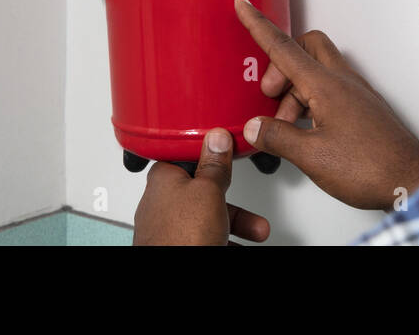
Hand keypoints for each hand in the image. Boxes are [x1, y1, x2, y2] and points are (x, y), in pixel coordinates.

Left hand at [132, 128, 271, 245]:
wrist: (174, 279)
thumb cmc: (180, 237)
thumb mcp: (208, 191)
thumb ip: (214, 166)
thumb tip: (217, 139)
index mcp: (163, 179)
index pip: (189, 158)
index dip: (212, 157)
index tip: (230, 158)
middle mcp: (161, 202)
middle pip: (204, 193)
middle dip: (233, 202)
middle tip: (248, 207)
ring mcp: (167, 228)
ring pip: (207, 219)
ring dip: (235, 224)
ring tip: (257, 231)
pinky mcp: (175, 246)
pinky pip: (204, 239)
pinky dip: (224, 239)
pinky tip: (239, 245)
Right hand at [235, 0, 418, 210]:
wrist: (412, 182)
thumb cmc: (370, 167)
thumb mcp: (311, 155)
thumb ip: (278, 137)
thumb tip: (255, 126)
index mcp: (327, 85)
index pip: (284, 47)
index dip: (259, 26)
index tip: (244, 6)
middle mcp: (344, 82)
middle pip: (307, 48)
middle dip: (281, 62)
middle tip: (268, 92)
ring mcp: (356, 94)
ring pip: (318, 73)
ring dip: (295, 93)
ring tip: (286, 128)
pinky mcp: (363, 109)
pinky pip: (331, 91)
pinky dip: (312, 102)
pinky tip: (307, 130)